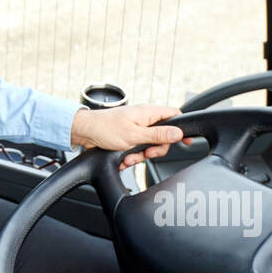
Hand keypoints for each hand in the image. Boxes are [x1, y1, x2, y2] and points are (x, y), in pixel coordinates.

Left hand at [70, 104, 193, 169]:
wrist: (84, 133)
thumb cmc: (106, 128)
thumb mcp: (135, 134)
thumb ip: (158, 134)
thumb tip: (178, 133)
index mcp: (148, 113)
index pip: (174, 115)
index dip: (182, 128)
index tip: (187, 142)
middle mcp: (143, 119)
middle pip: (163, 136)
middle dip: (155, 149)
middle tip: (146, 153)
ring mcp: (135, 128)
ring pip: (149, 145)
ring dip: (140, 155)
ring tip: (128, 158)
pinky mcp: (127, 138)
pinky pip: (137, 150)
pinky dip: (131, 156)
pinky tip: (123, 159)